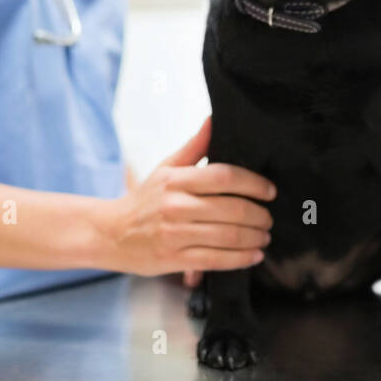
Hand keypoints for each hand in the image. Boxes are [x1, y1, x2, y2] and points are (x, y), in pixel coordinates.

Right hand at [105, 116, 275, 276]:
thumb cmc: (144, 200)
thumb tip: (214, 119)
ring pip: (228, 236)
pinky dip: (241, 259)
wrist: (109, 234)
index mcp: (176, 180)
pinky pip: (216, 260)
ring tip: (264, 236)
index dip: (254, 184)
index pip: (225, 177)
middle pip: (232, 209)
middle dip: (260, 215)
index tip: (270, 191)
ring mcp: (175, 234)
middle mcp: (176, 205)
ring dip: (254, 238)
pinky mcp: (173, 259)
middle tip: (269, 218)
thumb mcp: (166, 168)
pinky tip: (254, 255)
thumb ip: (194, 146)